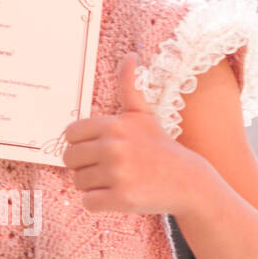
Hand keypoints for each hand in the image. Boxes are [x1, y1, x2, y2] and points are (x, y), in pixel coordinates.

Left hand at [62, 51, 206, 214]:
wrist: (189, 182)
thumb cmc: (159, 147)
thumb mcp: (143, 115)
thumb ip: (129, 87)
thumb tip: (130, 56)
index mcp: (114, 125)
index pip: (69, 134)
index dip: (81, 144)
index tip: (99, 148)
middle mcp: (114, 147)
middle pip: (69, 159)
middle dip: (84, 165)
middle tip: (108, 167)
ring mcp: (118, 173)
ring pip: (78, 182)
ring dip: (92, 185)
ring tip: (117, 180)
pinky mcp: (122, 198)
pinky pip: (88, 202)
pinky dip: (99, 202)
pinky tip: (119, 195)